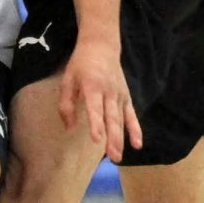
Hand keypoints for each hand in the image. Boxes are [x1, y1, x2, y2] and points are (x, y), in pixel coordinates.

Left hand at [58, 38, 141, 162]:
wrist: (101, 46)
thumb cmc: (81, 65)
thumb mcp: (67, 80)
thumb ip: (66, 104)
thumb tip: (69, 127)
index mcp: (92, 86)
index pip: (95, 108)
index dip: (96, 123)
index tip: (97, 139)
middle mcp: (108, 92)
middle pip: (111, 118)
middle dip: (112, 138)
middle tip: (112, 156)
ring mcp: (119, 95)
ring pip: (121, 120)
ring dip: (121, 139)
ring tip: (119, 156)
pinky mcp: (126, 97)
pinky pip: (131, 115)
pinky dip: (135, 129)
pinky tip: (137, 144)